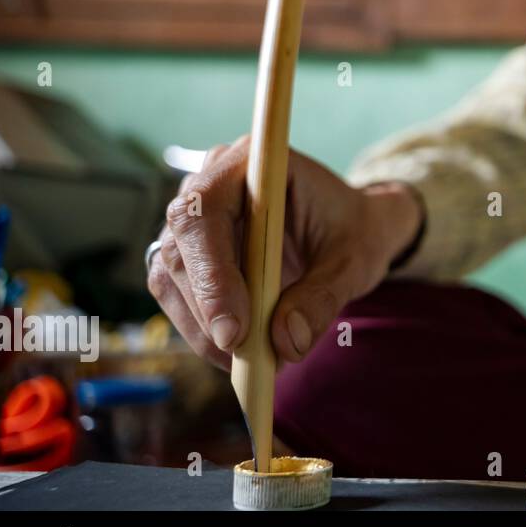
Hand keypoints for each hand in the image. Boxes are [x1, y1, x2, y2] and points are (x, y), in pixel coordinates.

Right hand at [147, 135, 423, 370]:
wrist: (352, 230)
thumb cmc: (354, 232)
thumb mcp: (355, 261)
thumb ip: (324, 296)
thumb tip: (286, 342)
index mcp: (253, 162)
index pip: (206, 211)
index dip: (212, 272)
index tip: (235, 329)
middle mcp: (211, 182)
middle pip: (181, 245)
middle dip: (207, 307)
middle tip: (241, 357)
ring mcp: (194, 219)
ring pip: (170, 275)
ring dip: (202, 327)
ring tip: (247, 364)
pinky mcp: (190, 254)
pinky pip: (178, 295)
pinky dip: (203, 330)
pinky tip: (237, 355)